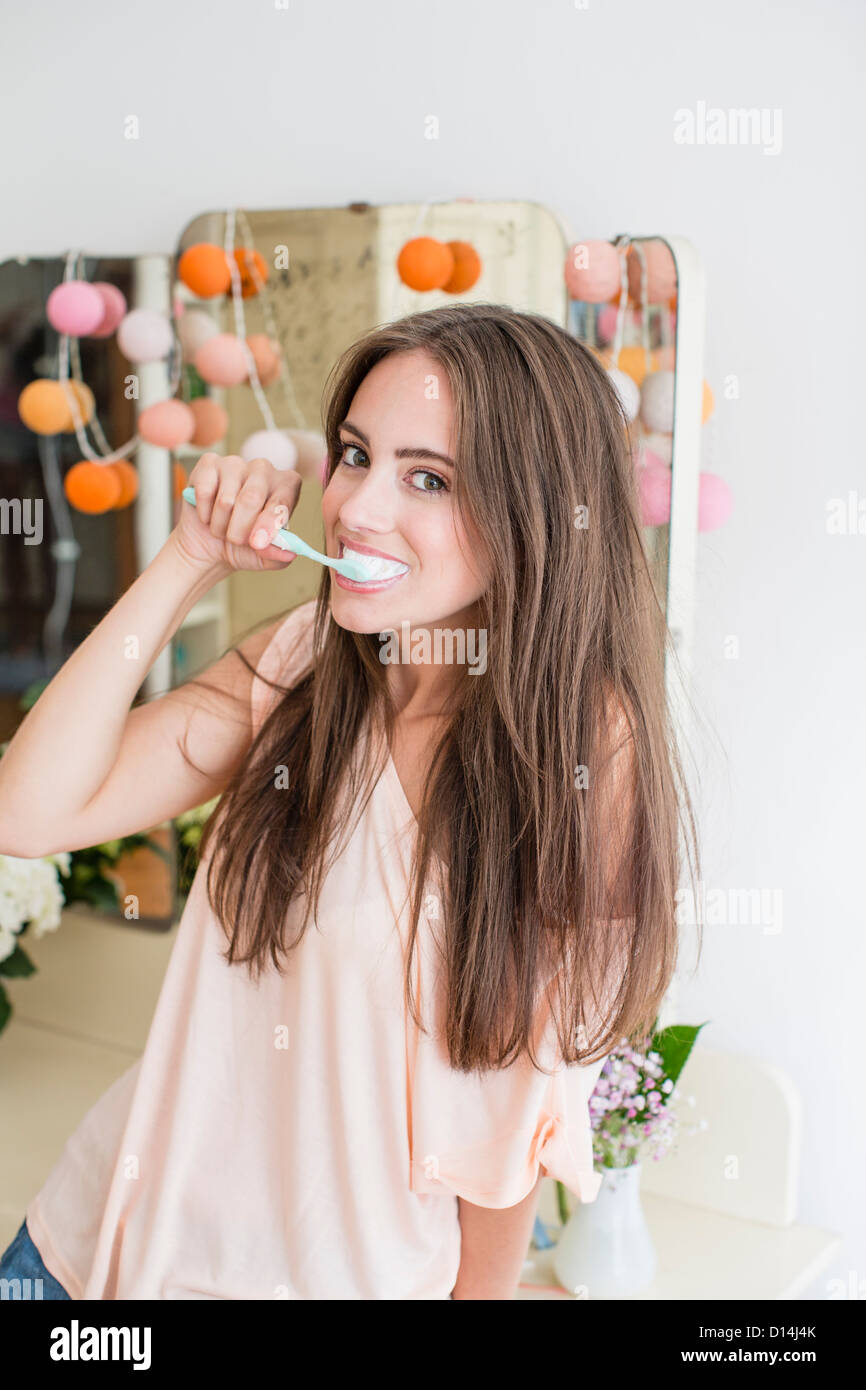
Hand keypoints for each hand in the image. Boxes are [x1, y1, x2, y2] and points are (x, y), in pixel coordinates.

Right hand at [171, 453, 301, 573]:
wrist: (210, 544)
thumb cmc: (243, 546)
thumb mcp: (263, 557)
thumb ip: (278, 556)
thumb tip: (289, 554)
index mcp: (286, 485)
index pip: (283, 498)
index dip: (270, 522)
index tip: (257, 544)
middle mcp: (263, 469)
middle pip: (251, 498)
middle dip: (240, 529)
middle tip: (235, 541)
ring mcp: (236, 463)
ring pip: (226, 500)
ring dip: (220, 526)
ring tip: (222, 528)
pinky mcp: (209, 462)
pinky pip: (205, 491)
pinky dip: (204, 513)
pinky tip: (208, 515)